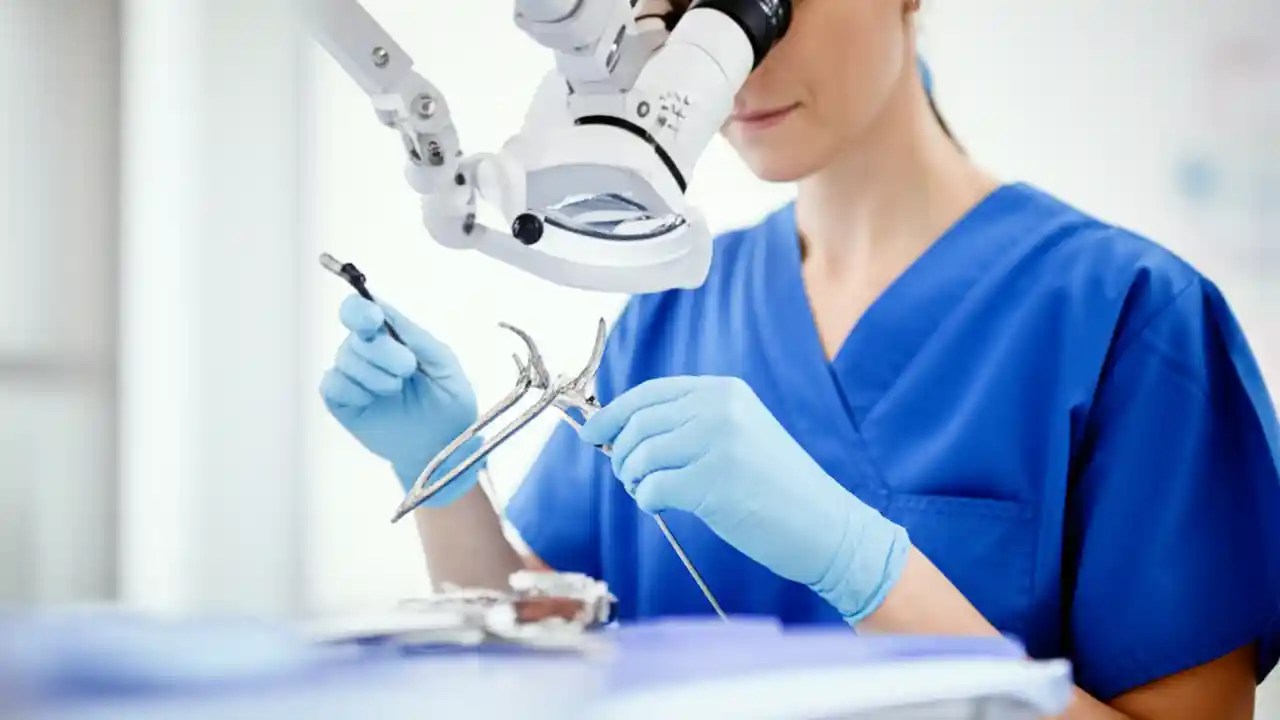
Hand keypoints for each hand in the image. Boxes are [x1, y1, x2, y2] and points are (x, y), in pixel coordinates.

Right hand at [320, 294, 482, 504]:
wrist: (440, 447)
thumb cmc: (447, 403)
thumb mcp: (444, 364)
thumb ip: (416, 336)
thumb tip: (384, 309)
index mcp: (392, 335)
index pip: (361, 309)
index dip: (361, 310)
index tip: (374, 321)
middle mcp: (366, 350)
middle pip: (356, 335)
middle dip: (383, 351)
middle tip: (407, 370)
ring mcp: (352, 375)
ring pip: (345, 360)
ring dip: (374, 376)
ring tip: (396, 390)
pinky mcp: (340, 401)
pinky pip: (333, 385)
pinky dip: (354, 392)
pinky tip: (372, 401)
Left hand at [579, 376, 910, 623]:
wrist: (826, 526)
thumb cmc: (777, 488)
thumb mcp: (739, 434)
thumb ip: (691, 424)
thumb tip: (623, 433)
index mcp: (724, 391)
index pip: (651, 392)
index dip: (614, 413)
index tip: (593, 433)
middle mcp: (719, 408)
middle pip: (639, 424)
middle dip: (621, 454)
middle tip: (629, 477)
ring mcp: (717, 443)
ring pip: (640, 455)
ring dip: (634, 480)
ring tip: (650, 493)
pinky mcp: (714, 483)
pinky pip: (652, 488)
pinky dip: (649, 501)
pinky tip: (665, 508)